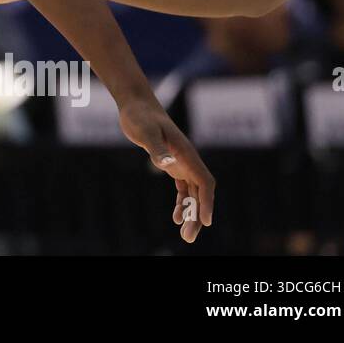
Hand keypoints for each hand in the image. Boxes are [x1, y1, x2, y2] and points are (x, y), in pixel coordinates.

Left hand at [117, 99, 215, 242]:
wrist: (136, 105)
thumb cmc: (140, 116)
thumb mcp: (146, 132)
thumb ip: (157, 149)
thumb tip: (167, 165)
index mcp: (187, 154)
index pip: (204, 182)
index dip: (207, 202)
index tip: (205, 221)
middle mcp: (188, 160)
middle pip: (201, 193)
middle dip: (198, 215)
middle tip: (189, 237)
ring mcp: (182, 162)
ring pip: (193, 193)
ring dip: (191, 213)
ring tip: (185, 233)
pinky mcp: (172, 164)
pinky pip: (183, 188)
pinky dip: (182, 203)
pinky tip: (177, 216)